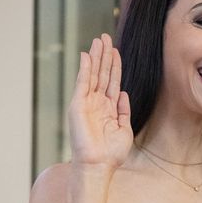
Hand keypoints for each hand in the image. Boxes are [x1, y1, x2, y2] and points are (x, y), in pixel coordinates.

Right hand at [68, 34, 131, 168]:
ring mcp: (86, 103)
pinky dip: (85, 69)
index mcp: (107, 108)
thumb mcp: (124, 129)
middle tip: (105, 36)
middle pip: (101, 73)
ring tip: (99, 40)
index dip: (114, 65)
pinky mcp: (77, 105)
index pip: (111, 81)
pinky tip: (87, 55)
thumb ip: (123, 110)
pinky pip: (82, 83)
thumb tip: (122, 92)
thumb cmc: (111, 154)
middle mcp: (96, 103)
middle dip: (104, 55)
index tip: (115, 50)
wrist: (98, 166)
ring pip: (92, 74)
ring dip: (96, 57)